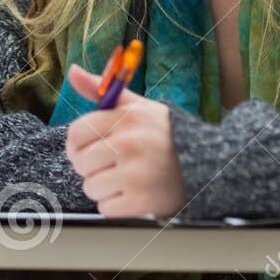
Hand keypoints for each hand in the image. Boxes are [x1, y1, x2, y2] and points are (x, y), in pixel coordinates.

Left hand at [64, 64, 185, 217]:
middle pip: (80, 163)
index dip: (78, 144)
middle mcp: (128, 144)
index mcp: (125, 118)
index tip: (89, 148)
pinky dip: (115, 205)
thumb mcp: (137, 106)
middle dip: (91, 167)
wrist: (206, 164)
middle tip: (111, 165)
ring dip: (103, 188)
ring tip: (124, 179)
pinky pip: (106, 208)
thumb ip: (102, 90)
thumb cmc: (164, 134)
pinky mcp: (141, 201)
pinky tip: (132, 194)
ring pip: (90, 187)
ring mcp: (134, 174)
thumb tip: (73, 71)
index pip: (76, 133)